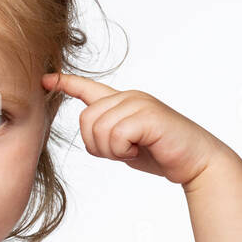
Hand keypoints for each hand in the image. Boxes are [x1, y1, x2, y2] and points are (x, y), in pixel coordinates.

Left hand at [44, 73, 222, 185]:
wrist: (195, 162)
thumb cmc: (161, 153)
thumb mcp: (125, 143)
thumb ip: (106, 133)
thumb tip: (90, 130)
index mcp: (122, 102)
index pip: (88, 88)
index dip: (66, 84)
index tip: (46, 79)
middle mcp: (128, 97)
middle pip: (85, 119)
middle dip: (97, 145)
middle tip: (123, 152)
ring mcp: (138, 103)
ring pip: (98, 130)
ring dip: (112, 151)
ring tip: (134, 150)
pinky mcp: (147, 114)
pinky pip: (115, 136)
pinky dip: (123, 151)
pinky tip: (140, 150)